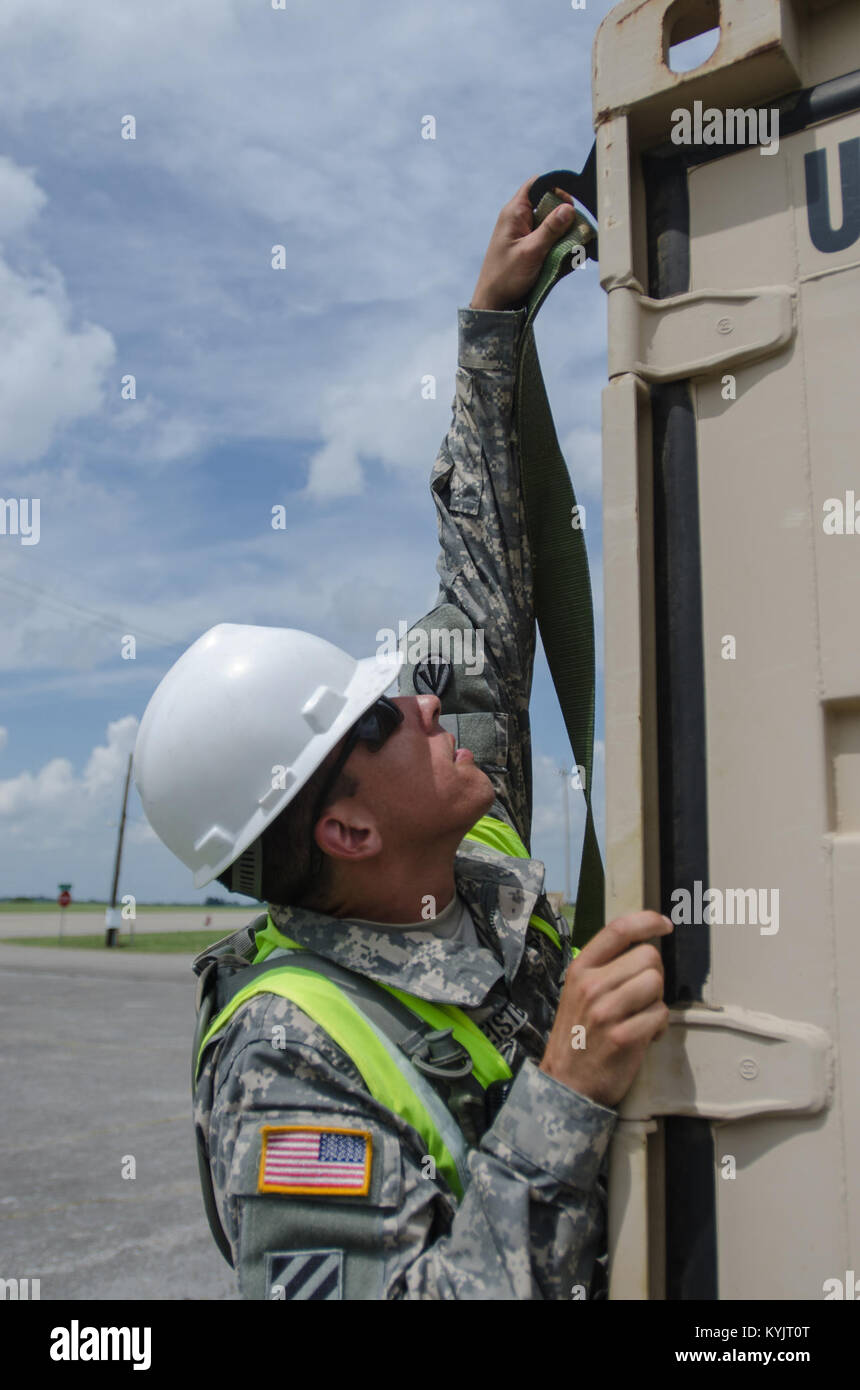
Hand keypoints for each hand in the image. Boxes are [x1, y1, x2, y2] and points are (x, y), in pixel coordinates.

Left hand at [469, 175, 578, 312]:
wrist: (494, 302)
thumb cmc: (506, 277)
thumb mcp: (531, 251)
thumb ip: (550, 229)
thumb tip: (569, 208)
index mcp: (514, 213)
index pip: (536, 185)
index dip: (555, 188)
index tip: (570, 205)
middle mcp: (518, 218)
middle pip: (547, 203)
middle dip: (563, 214)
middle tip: (575, 229)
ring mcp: (523, 232)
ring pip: (549, 221)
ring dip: (562, 232)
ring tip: (573, 244)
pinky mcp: (528, 246)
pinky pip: (547, 237)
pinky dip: (558, 243)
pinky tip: (566, 255)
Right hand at [539, 911, 672, 1108]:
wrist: (566, 1084)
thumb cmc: (578, 1036)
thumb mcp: (578, 993)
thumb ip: (605, 967)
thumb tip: (644, 946)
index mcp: (580, 969)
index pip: (618, 929)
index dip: (647, 921)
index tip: (664, 925)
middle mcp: (591, 986)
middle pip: (648, 956)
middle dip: (654, 974)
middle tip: (643, 995)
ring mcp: (606, 1011)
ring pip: (656, 983)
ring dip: (656, 1001)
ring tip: (641, 1017)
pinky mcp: (624, 1037)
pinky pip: (661, 1014)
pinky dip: (659, 1026)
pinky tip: (645, 1036)